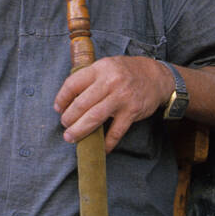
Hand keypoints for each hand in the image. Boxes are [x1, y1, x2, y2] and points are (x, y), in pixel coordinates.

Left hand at [52, 56, 173, 151]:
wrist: (157, 77)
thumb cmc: (127, 72)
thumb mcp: (107, 66)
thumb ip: (90, 78)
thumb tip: (68, 99)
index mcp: (100, 69)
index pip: (73, 84)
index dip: (62, 98)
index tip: (58, 108)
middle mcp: (110, 82)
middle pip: (81, 104)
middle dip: (69, 118)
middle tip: (65, 125)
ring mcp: (122, 98)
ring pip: (94, 118)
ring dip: (80, 130)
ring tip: (71, 137)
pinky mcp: (132, 112)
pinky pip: (116, 131)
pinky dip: (107, 143)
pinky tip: (101, 149)